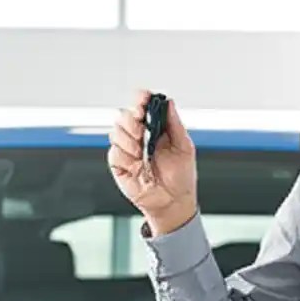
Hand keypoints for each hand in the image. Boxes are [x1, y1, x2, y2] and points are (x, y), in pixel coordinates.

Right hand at [109, 90, 197, 234]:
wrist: (174, 202)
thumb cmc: (181, 176)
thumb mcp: (185, 147)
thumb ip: (175, 124)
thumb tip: (169, 103)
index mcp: (155, 129)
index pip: (142, 106)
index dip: (140, 99)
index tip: (144, 98)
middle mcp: (139, 137)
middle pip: (124, 115)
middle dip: (132, 119)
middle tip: (142, 129)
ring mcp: (127, 150)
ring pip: (116, 132)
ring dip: (129, 139)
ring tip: (142, 151)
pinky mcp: (119, 165)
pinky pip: (114, 152)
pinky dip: (125, 155)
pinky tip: (136, 163)